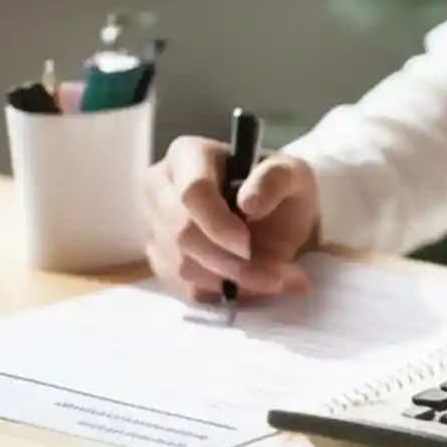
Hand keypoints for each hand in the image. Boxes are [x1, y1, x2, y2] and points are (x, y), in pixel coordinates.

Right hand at [143, 136, 319, 300]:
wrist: (271, 218)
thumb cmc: (278, 189)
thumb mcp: (292, 174)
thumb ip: (276, 180)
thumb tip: (249, 202)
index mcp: (188, 155)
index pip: (192, 192)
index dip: (218, 225)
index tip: (248, 245)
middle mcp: (159, 186)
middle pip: (182, 233)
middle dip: (229, 261)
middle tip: (272, 275)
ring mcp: (154, 224)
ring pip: (181, 264)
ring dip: (230, 281)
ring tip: (270, 279)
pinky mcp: (160, 258)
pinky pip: (182, 285)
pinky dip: (219, 292)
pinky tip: (246, 284)